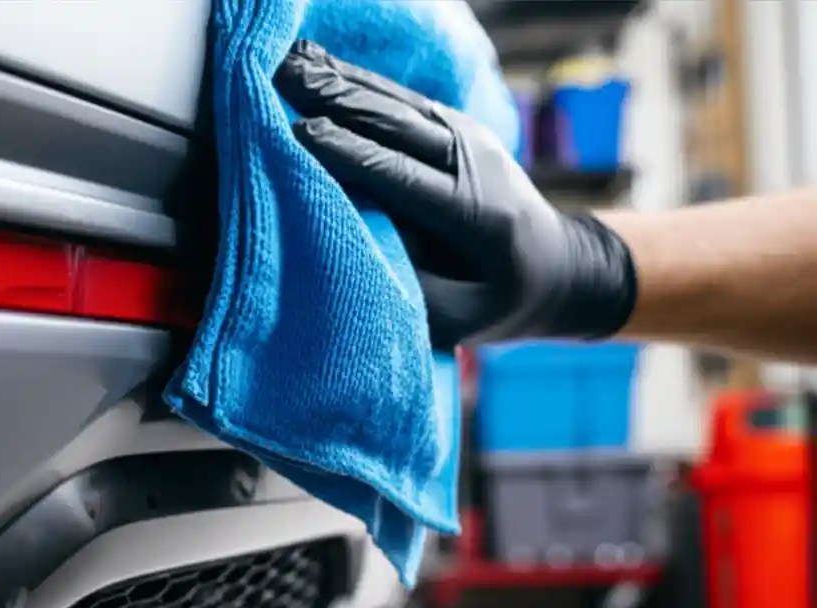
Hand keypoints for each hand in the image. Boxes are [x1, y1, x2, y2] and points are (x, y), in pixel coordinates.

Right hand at [275, 40, 636, 347]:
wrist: (559, 269)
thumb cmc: (498, 304)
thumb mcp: (456, 314)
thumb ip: (405, 274)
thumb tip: (346, 229)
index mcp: (477, 213)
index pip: (400, 174)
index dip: (347, 152)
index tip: (298, 133)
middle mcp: (474, 163)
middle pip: (395, 124)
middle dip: (334, 99)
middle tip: (280, 77)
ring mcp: (469, 138)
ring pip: (396, 102)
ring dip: (340, 80)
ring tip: (291, 61)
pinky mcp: (458, 127)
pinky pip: (402, 100)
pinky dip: (359, 81)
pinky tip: (323, 65)